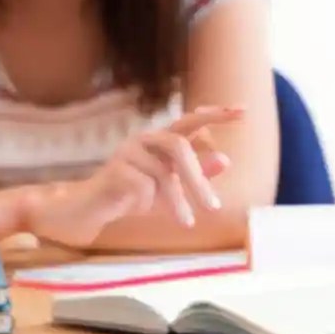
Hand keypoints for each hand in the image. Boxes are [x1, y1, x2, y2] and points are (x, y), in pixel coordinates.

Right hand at [27, 106, 242, 246]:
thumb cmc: (132, 195)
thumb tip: (226, 160)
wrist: (90, 209)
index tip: (244, 110)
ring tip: (186, 223)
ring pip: (163, 173)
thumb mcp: (170, 187)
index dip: (216, 115)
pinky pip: (143, 186)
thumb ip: (196, 174)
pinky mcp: (114, 169)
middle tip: (213, 208)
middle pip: (179, 147)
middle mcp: (145, 139)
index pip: (190, 121)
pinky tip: (135, 207)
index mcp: (161, 140)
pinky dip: (147, 203)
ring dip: (177, 202)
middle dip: (198, 179)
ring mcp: (127, 151)